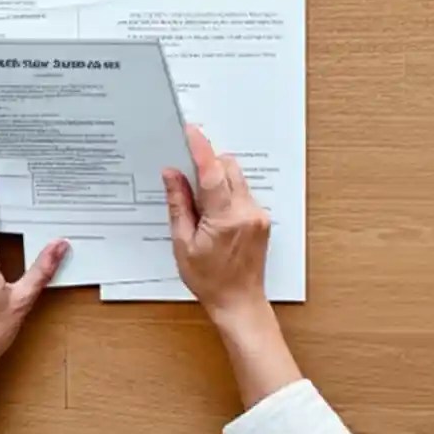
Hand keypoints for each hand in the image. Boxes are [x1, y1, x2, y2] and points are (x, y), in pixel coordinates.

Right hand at [162, 125, 302, 407]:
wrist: (239, 303)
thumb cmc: (209, 280)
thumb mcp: (183, 244)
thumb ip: (179, 205)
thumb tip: (172, 174)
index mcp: (225, 218)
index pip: (213, 172)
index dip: (201, 148)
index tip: (191, 131)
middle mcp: (247, 212)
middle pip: (228, 168)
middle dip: (208, 164)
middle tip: (185, 175)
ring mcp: (257, 214)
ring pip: (236, 179)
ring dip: (217, 180)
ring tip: (199, 205)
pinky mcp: (261, 219)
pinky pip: (242, 193)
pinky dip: (226, 193)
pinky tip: (213, 215)